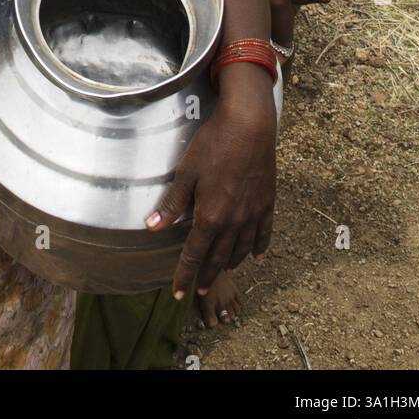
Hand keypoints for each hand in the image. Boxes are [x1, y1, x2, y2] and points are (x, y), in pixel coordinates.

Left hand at [147, 69, 275, 297]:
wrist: (250, 125)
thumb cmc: (214, 144)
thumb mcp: (186, 172)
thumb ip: (172, 203)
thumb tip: (152, 226)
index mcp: (210, 216)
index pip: (194, 255)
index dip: (184, 275)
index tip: (178, 293)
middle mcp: (233, 222)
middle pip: (218, 258)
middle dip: (207, 276)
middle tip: (199, 290)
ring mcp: (253, 214)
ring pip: (241, 250)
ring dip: (230, 264)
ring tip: (222, 272)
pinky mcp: (267, 203)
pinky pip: (264, 234)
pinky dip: (258, 248)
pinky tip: (256, 256)